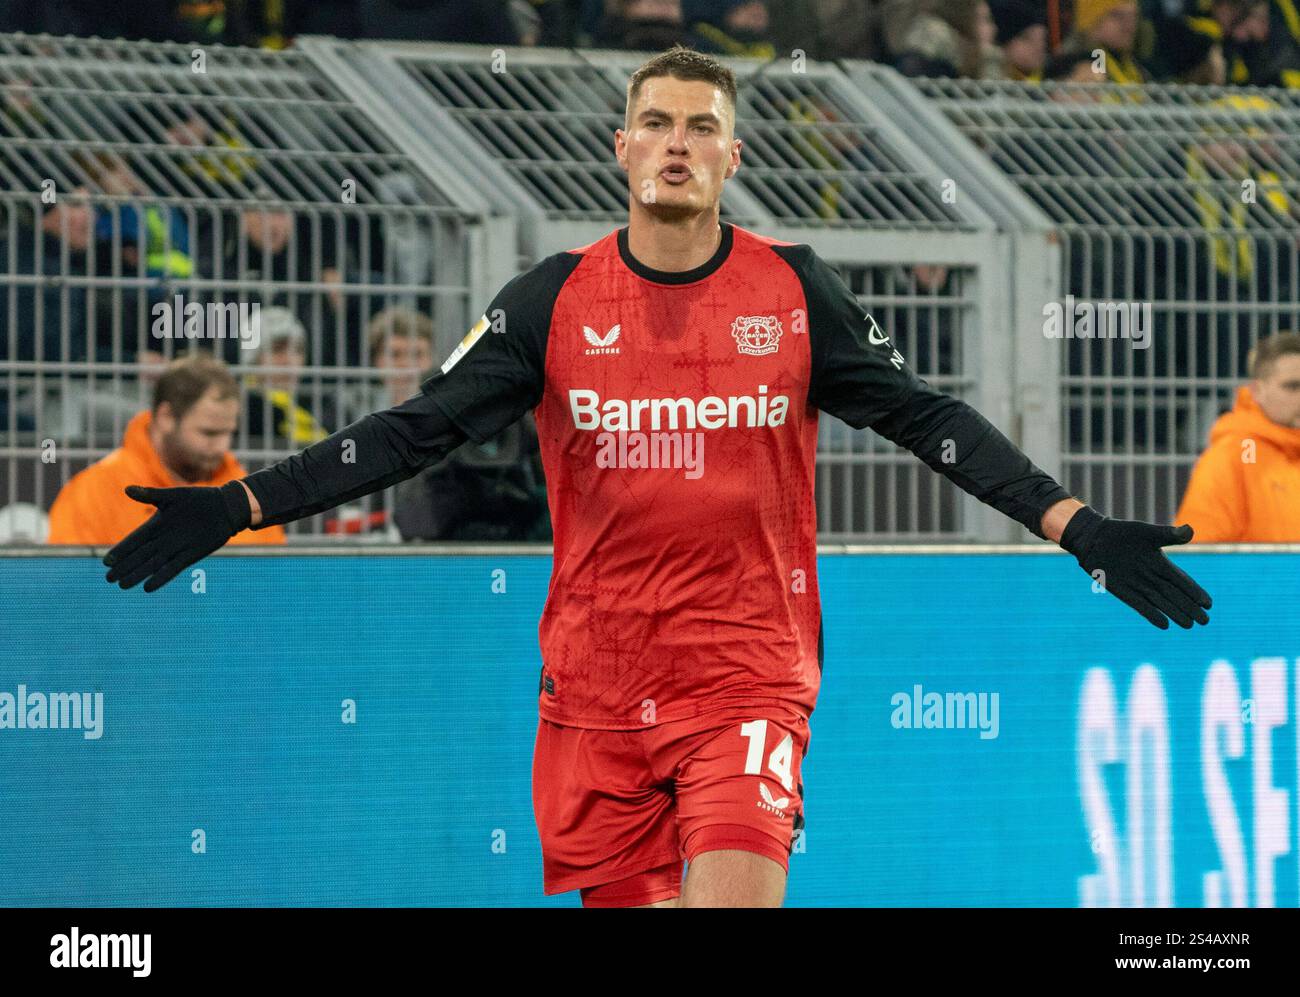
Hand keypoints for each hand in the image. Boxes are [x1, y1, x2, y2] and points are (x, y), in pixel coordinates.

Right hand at [102, 482, 250, 591]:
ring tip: (122, 586)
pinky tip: (148, 587)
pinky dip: (161, 578)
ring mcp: (176, 549)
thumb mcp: (174, 495)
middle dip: (125, 566)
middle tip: (109, 578)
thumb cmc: (199, 499)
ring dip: (138, 575)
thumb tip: (126, 490)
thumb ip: (151, 495)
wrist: (225, 508)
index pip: (134, 540)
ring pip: (152, 564)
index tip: (107, 561)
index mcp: (157, 525)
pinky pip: (172, 569)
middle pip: (140, 555)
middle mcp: (163, 539)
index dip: (122, 550)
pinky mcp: (190, 556)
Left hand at [1060, 506, 1211, 629]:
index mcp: (1160, 563)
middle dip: (1190, 607)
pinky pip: (1140, 605)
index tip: (1208, 603)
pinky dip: (1152, 615)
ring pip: (1161, 602)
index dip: (1195, 591)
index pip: (1182, 580)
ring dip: (1175, 613)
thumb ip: (1168, 535)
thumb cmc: (1122, 533)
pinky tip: (1164, 625)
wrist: (1094, 538)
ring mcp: (1137, 585)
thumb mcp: (1146, 533)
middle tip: (1205, 621)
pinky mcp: (1122, 591)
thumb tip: (1190, 531)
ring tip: (1190, 625)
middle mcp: (1151, 576)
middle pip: (1175, 595)